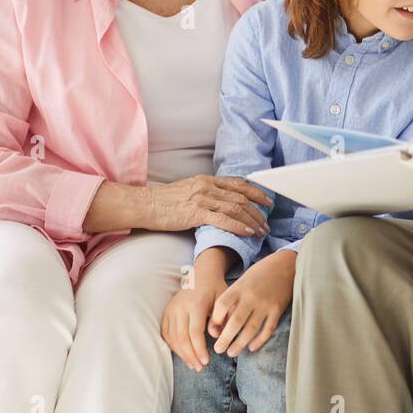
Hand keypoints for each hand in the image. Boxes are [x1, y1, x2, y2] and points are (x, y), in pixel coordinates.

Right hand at [145, 175, 272, 236]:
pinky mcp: (195, 212)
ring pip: (235, 209)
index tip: (268, 202)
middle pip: (241, 198)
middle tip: (266, 224)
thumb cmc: (164, 201)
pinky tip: (247, 232)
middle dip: (258, 212)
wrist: (144, 204)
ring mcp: (202, 199)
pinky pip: (222, 219)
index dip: (256, 193)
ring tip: (260, 232)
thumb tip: (223, 203)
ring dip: (251, 221)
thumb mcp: (189, 190)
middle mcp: (207, 186)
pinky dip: (237, 226)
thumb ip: (207, 193)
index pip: (239, 184)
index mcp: (207, 180)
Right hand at [162, 251, 228, 371]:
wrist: (201, 274)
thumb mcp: (224, 299)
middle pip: (182, 338)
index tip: (206, 361)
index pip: (194, 332)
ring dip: (182, 354)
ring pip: (172, 337)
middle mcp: (180, 307)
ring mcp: (171, 310)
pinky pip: (165, 333)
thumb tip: (215, 336)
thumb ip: (221, 318)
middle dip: (191, 355)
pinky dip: (172, 346)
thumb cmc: (216, 288)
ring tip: (193, 364)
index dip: (199, 349)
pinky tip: (182, 354)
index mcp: (196, 304)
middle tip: (200, 367)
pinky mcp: (166, 312)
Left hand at [210, 249, 294, 357]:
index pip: (222, 305)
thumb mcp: (243, 281)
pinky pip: (268, 329)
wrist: (285, 265)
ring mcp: (266, 304)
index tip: (213, 330)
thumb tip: (219, 323)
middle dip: (225, 338)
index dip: (216, 319)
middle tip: (218, 349)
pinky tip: (252, 347)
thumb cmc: (259, 274)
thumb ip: (232, 299)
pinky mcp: (278, 309)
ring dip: (240, 343)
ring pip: (251, 329)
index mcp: (240, 287)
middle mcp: (252, 296)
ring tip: (231, 353)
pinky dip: (259, 340)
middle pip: (236, 321)